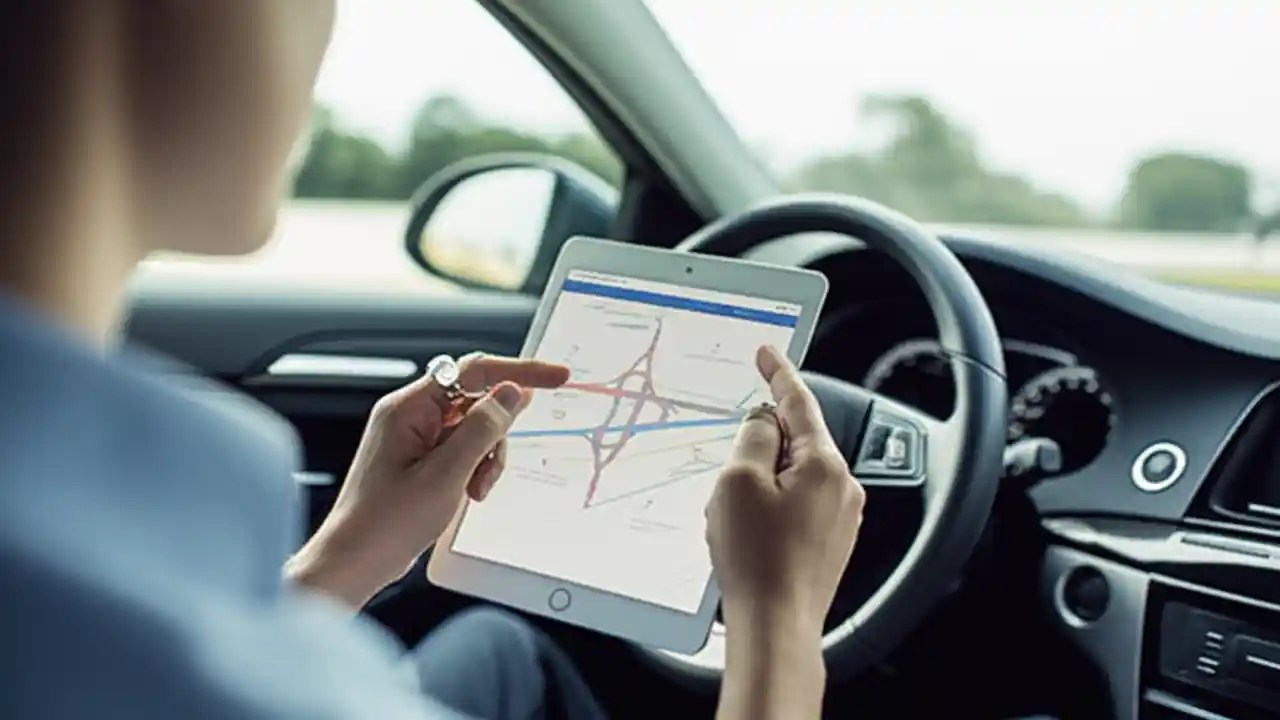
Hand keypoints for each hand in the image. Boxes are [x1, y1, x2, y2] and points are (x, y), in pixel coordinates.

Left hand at [287, 353, 568, 606]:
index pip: (474, 371)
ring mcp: (414, 438)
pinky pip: (461, 450)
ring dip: (485, 459)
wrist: (354, 561)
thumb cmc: (386, 522)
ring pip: (474, 429)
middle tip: (489, 471)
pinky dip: (473, 470)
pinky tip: (465, 495)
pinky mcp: (419, 459)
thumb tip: (513, 393)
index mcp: (409, 408)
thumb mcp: (447, 474)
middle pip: (477, 403)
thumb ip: (483, 429)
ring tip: (473, 492)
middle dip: (495, 436)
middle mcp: (409, 416)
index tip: (557, 378)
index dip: (520, 372)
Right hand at [706, 345, 865, 634]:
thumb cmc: (757, 561)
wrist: (775, 627)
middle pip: (795, 441)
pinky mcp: (830, 541)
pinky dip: (769, 509)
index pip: (800, 401)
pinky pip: (796, 505)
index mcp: (824, 464)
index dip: (778, 372)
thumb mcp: (738, 483)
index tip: (767, 352)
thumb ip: (754, 437)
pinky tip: (748, 537)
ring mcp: (840, 516)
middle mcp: (842, 486)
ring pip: (792, 475)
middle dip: (758, 450)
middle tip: (727, 479)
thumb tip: (765, 420)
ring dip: (760, 484)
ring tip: (736, 523)